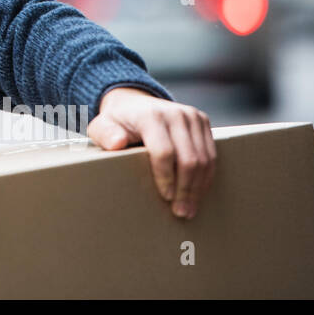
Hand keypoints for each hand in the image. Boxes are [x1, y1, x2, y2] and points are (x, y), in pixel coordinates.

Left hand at [86, 87, 215, 219]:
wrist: (133, 102)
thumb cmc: (117, 122)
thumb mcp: (102, 126)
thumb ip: (105, 135)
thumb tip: (117, 143)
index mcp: (150, 115)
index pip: (164, 152)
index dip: (166, 178)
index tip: (165, 197)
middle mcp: (175, 113)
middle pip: (188, 158)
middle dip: (186, 189)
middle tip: (181, 212)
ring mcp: (192, 116)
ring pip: (204, 158)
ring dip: (199, 187)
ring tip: (190, 208)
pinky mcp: (202, 121)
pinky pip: (211, 154)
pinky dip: (206, 176)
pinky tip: (197, 192)